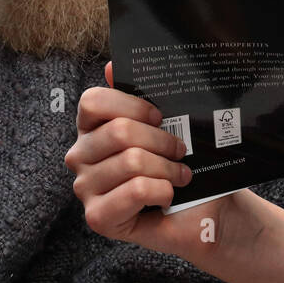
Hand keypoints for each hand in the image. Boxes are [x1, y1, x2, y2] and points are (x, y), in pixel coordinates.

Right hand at [64, 63, 236, 255]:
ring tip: (181, 175)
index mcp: (91, 127)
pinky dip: (163, 190)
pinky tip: (167, 196)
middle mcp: (80, 155)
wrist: (203, 208)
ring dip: (168, 168)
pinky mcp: (98, 217)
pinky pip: (136, 190)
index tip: (161, 116)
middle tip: (180, 150)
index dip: (132, 105)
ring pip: (132, 162)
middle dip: (162, 140)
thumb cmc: (180, 162)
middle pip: (120, 131)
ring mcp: (85, 188)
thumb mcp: (167, 124)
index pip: (92, 101)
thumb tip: (111, 65)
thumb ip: (142, 94)